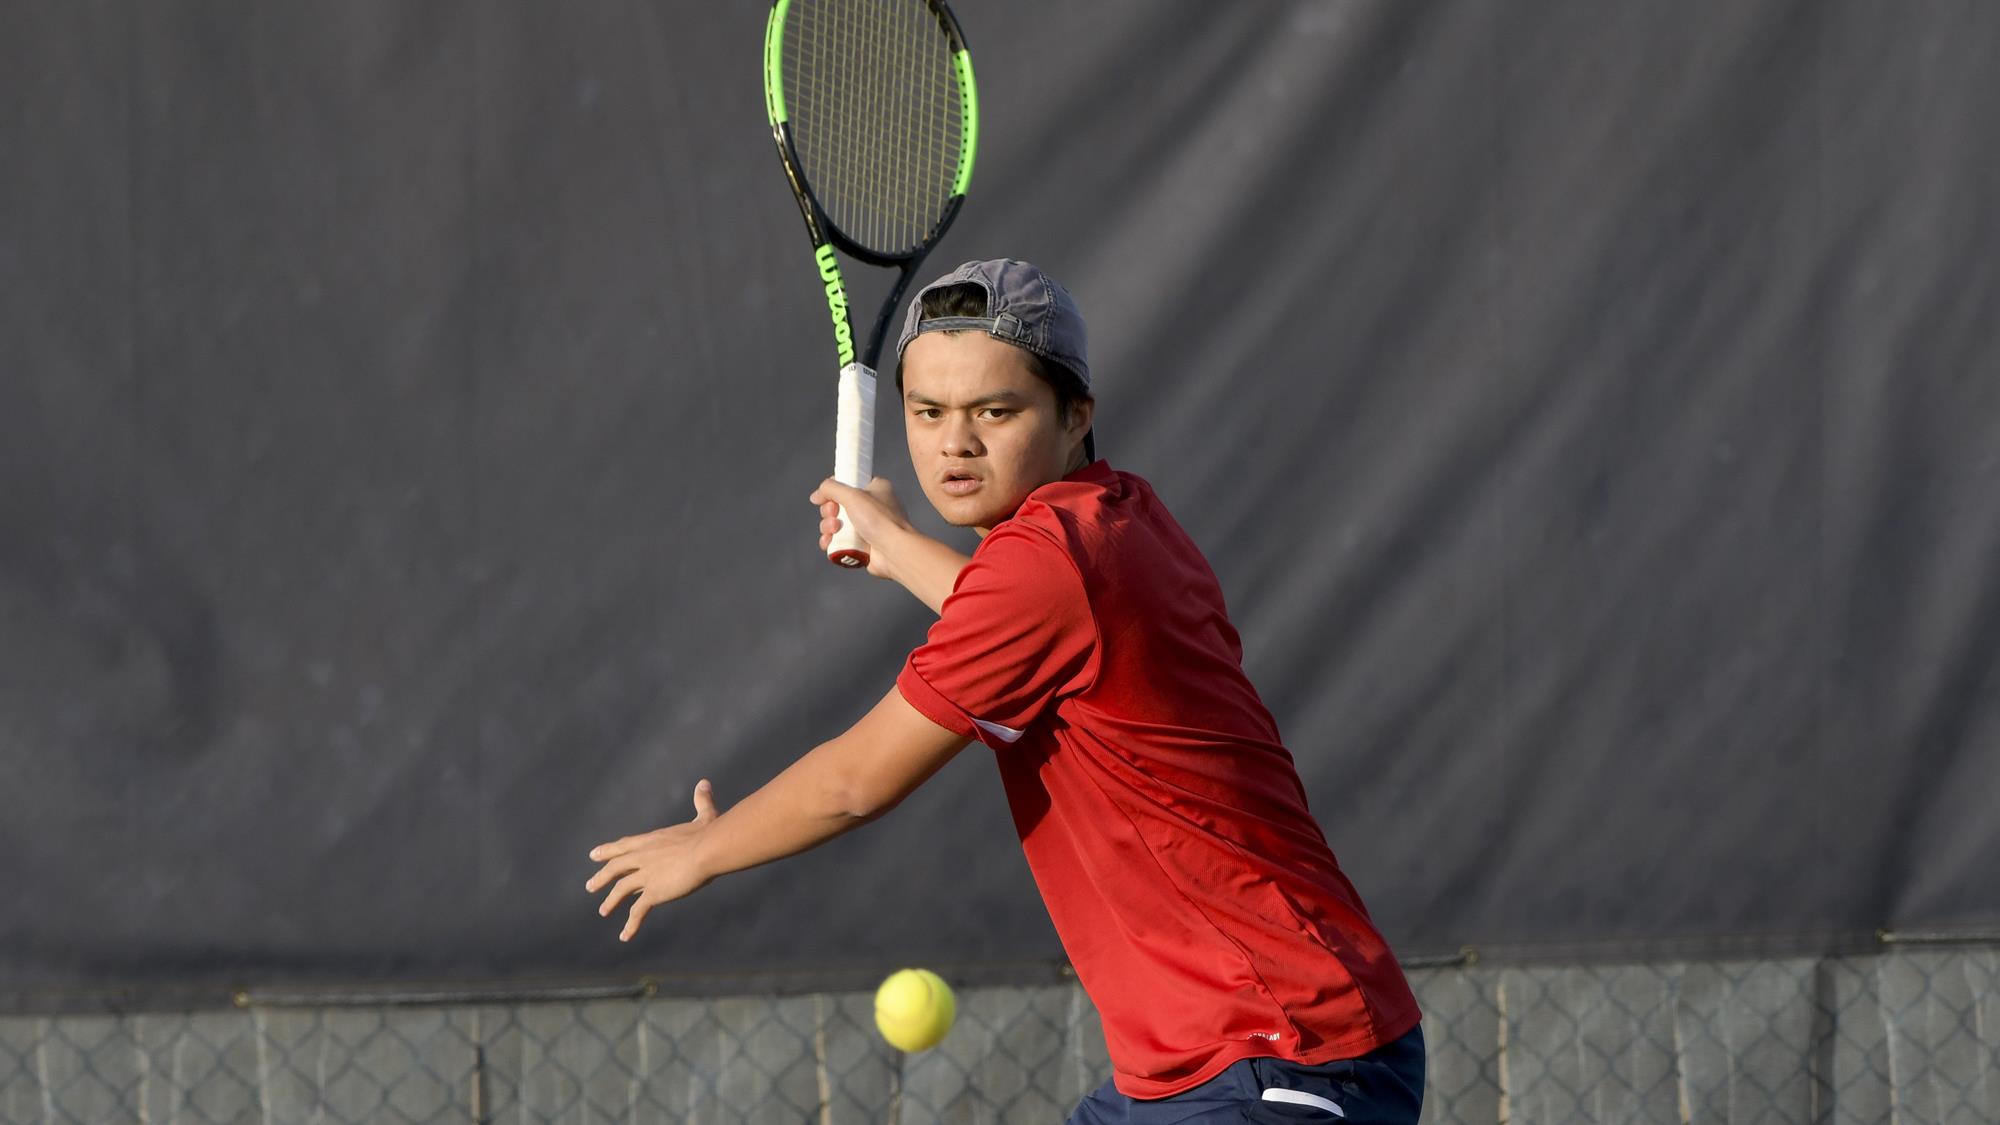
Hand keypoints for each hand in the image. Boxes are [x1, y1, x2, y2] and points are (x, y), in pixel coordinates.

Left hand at [585, 780, 719, 941]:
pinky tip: (624, 936)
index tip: (594, 855)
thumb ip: (702, 801)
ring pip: (620, 890)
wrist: (707, 850)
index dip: (608, 851)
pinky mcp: (652, 893)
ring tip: (603, 911)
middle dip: (602, 876)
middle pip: (615, 867)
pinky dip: (630, 925)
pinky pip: (637, 912)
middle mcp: (643, 857)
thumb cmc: (709, 833)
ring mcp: (645, 876)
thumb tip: (705, 783)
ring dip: (611, 901)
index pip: (624, 846)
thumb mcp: (705, 816)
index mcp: (652, 840)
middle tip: (590, 886)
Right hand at [810, 477, 912, 577]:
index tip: (825, 496)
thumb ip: (831, 489)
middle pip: (838, 505)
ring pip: (837, 524)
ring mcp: (868, 527)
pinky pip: (840, 541)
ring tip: (834, 531)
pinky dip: (832, 542)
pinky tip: (829, 543)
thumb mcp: (853, 495)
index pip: (848, 483)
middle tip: (833, 515)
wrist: (894, 551)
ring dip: (828, 527)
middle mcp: (872, 507)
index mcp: (876, 489)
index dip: (833, 490)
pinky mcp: (863, 545)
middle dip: (829, 512)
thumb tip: (816, 495)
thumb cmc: (879, 520)